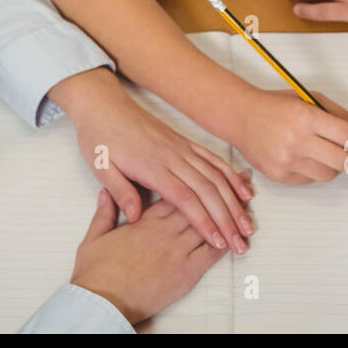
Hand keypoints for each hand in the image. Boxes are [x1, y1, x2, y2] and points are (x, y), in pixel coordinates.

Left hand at [59, 72, 255, 253]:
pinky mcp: (184, 142)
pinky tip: (243, 190)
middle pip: (208, 191)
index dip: (204, 221)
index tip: (217, 241)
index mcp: (152, 166)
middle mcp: (172, 157)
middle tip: (241, 242)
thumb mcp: (100, 167)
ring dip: (234, 201)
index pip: (185, 198)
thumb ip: (120, 192)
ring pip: (215, 176)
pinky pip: (213, 159)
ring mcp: (181, 148)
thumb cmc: (100, 137)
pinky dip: (231, 175)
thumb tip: (135, 218)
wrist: (104, 105)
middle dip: (227, 218)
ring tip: (247, 223)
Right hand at [70, 190, 231, 324]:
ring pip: (208, 225)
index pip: (175, 196)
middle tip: (243, 182)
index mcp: (145, 220)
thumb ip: (105, 213)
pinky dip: (225, 242)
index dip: (195, 184)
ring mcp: (176, 249)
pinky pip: (210, 253)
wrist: (101, 298)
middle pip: (198, 206)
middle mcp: (164, 229)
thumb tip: (106, 195)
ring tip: (247, 204)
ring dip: (229, 215)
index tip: (210, 174)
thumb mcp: (94, 236)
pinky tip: (236, 235)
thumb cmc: (96, 271)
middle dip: (222, 192)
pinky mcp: (184, 271)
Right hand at [232, 87, 347, 184]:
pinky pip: (309, 180)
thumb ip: (338, 114)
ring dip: (334, 166)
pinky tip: (304, 157)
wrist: (240, 116)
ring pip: (328, 175)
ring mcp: (287, 160)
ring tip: (325, 153)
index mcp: (306, 117)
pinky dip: (313, 171)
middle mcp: (297, 140)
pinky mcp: (279, 175)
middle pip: (343, 161)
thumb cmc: (275, 105)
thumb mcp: (308, 98)